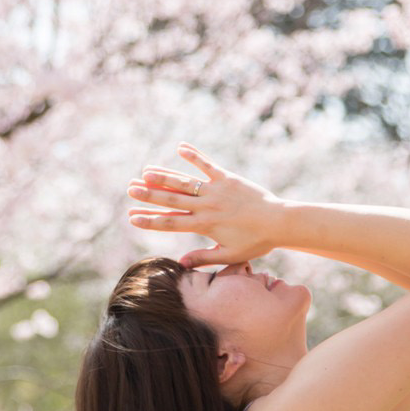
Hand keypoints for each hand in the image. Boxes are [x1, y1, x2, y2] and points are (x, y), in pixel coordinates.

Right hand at [127, 143, 281, 266]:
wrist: (280, 221)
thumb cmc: (256, 242)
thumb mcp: (229, 255)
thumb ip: (204, 257)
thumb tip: (181, 262)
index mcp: (204, 225)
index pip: (171, 223)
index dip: (150, 220)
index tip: (132, 217)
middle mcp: (206, 206)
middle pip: (171, 200)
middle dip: (149, 195)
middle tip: (130, 189)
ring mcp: (216, 190)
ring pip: (184, 182)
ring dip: (163, 175)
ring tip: (144, 172)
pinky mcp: (227, 178)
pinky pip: (207, 165)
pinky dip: (194, 155)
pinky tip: (180, 148)